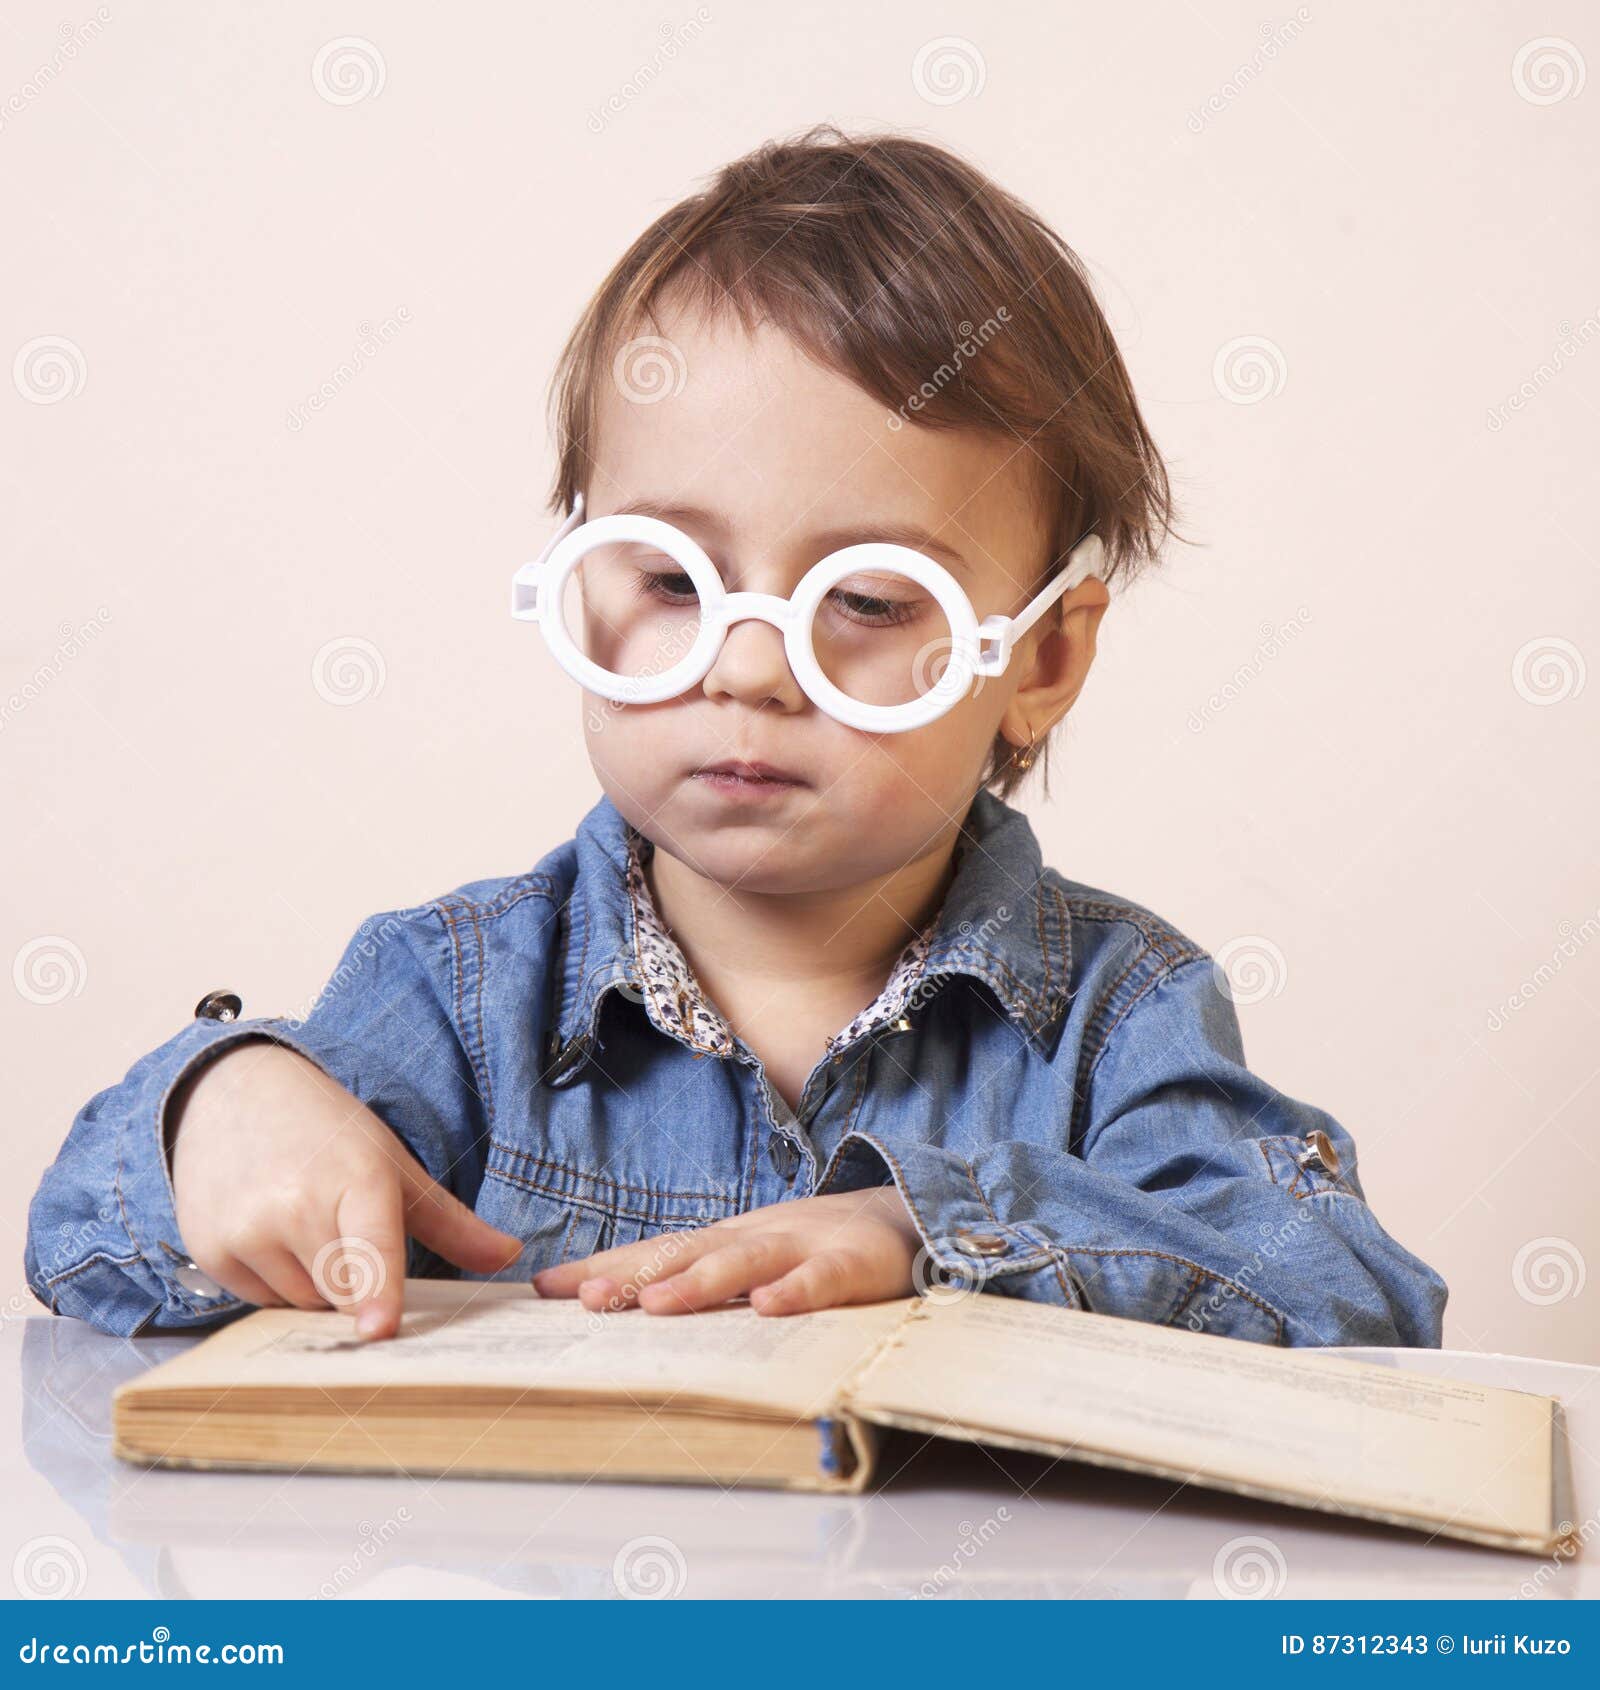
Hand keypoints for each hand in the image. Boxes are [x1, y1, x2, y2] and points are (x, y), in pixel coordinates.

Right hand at [169, 1042, 520, 1338]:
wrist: (233, 1091)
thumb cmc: (328, 1133)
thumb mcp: (395, 1165)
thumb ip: (451, 1221)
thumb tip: (508, 1256)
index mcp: (356, 1178)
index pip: (370, 1247)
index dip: (377, 1291)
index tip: (380, 1328)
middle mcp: (296, 1206)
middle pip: (345, 1295)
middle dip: (358, 1284)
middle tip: (348, 1232)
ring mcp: (247, 1231)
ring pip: (303, 1303)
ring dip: (315, 1285)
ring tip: (306, 1224)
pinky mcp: (210, 1250)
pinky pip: (260, 1300)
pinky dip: (275, 1281)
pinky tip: (272, 1233)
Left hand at [531, 1186, 921, 1316]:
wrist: (908, 1216)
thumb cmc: (816, 1249)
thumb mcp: (752, 1261)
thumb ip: (700, 1279)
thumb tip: (625, 1307)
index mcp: (726, 1241)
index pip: (654, 1252)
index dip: (603, 1268)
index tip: (543, 1289)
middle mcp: (755, 1237)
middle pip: (688, 1253)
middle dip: (636, 1275)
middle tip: (585, 1299)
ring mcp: (804, 1246)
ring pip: (748, 1261)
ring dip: (703, 1281)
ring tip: (660, 1304)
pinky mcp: (853, 1265)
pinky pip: (823, 1279)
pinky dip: (797, 1290)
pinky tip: (769, 1307)